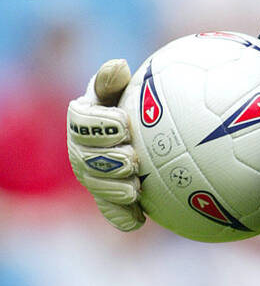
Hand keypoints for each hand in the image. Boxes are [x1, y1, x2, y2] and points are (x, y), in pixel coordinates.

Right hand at [67, 60, 145, 230]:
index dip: (99, 125)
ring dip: (113, 189)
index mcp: (84, 120)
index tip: (124, 124)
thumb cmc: (136, 103)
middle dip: (107, 161)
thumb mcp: (124, 88)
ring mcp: (93, 176)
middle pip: (85, 158)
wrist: (151, 134)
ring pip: (96, 186)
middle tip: (133, 160)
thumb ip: (114, 79)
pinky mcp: (109, 198)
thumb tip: (118, 66)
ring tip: (135, 188)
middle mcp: (82, 149)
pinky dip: (122, 217)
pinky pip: (111, 212)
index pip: (81, 121)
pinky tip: (139, 219)